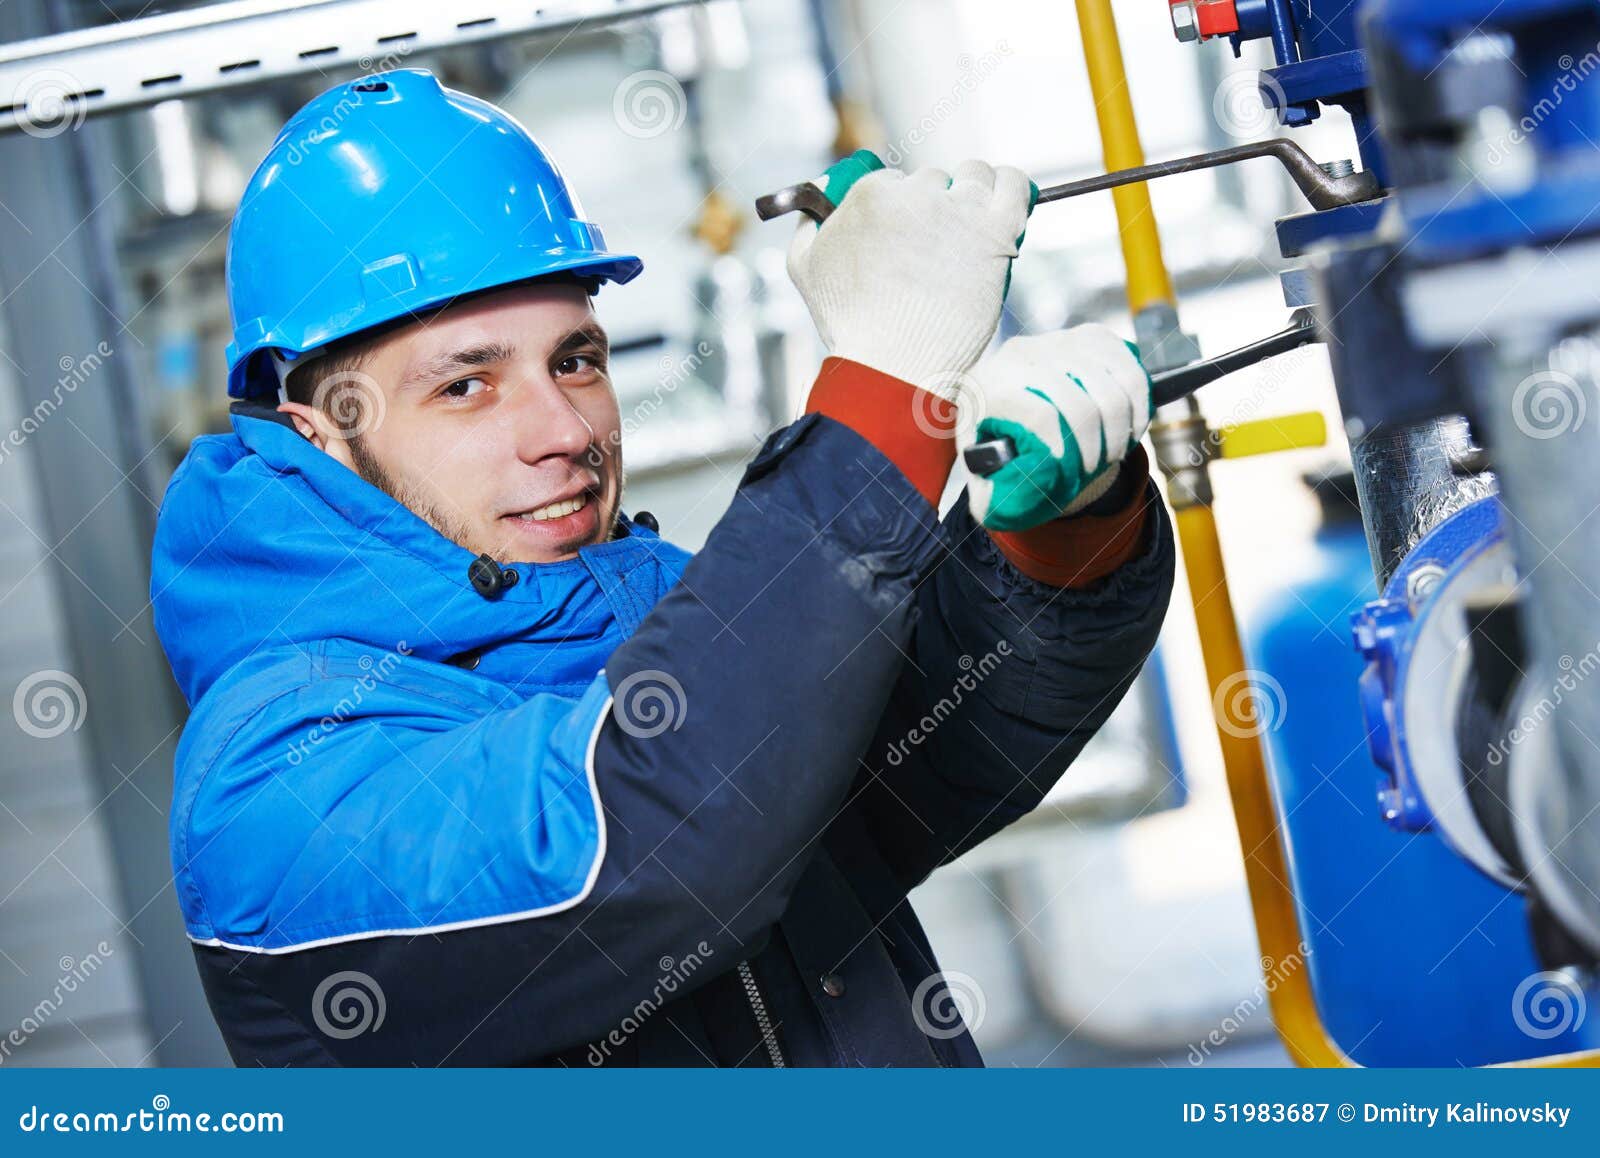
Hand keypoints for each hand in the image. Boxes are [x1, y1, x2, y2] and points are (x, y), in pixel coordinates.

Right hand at [786, 150, 1034, 397]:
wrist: (893, 363)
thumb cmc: (850, 324)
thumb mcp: (803, 267)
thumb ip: (807, 224)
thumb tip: (821, 198)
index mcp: (870, 194)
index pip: (895, 181)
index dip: (904, 211)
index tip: (911, 237)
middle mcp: (916, 194)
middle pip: (935, 180)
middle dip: (936, 207)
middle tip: (938, 248)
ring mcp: (959, 211)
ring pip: (974, 177)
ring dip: (973, 196)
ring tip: (970, 232)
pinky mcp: (996, 231)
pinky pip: (1015, 185)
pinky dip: (1014, 187)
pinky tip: (1008, 204)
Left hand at [962, 325, 1153, 530]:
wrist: (1000, 397)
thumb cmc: (993, 444)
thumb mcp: (980, 471)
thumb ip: (986, 495)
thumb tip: (1001, 501)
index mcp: (988, 387)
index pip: (1042, 416)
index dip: (1065, 451)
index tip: (1071, 474)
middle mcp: (1021, 355)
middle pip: (1081, 404)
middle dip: (1097, 448)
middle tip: (1094, 470)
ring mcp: (1057, 341)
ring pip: (1111, 386)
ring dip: (1121, 430)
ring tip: (1112, 453)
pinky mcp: (1088, 337)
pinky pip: (1130, 369)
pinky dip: (1139, 404)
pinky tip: (1130, 427)